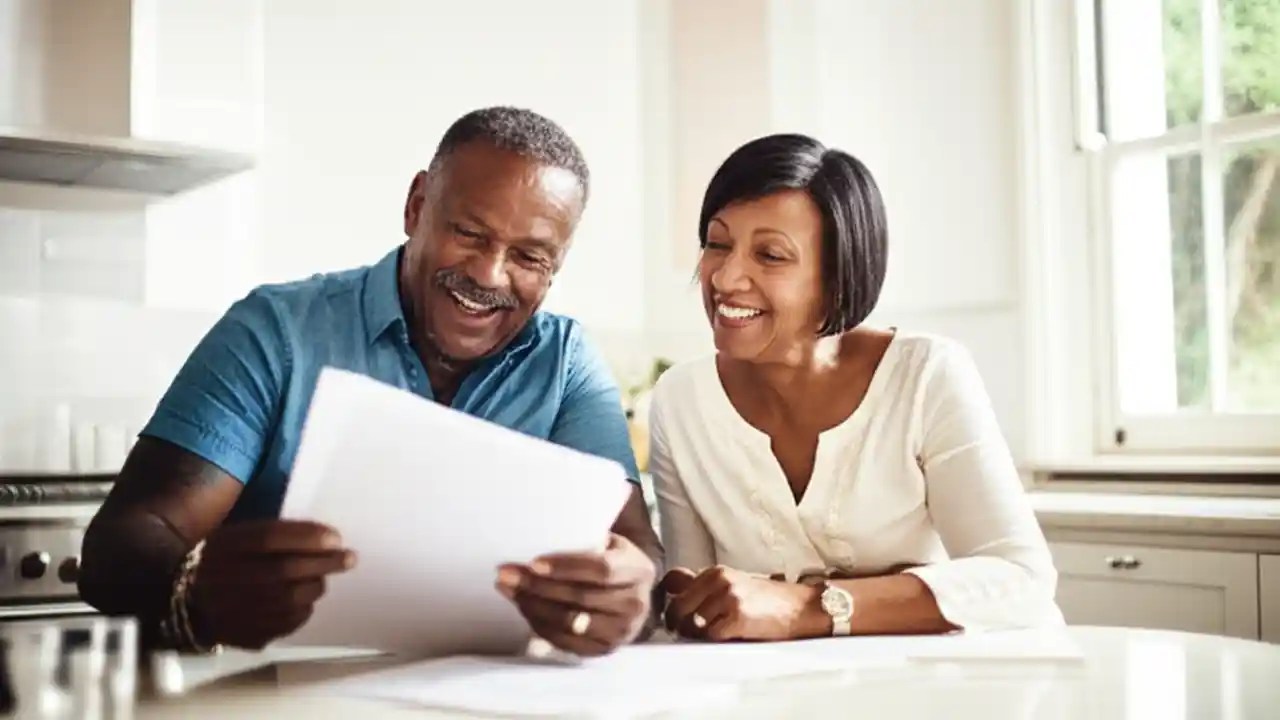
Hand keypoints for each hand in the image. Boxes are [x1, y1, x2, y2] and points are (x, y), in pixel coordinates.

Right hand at [189, 520, 355, 649]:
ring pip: (289, 599)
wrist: (184, 604)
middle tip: (350, 558)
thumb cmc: (224, 562)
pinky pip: (285, 623)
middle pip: (283, 570)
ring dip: (315, 586)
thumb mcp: (236, 536)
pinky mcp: (243, 635)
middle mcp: (224, 578)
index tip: (337, 537)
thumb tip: (327, 538)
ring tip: (321, 578)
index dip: (306, 537)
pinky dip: (302, 610)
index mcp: (222, 547)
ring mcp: (232, 611)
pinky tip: (303, 600)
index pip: (268, 538)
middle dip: (323, 563)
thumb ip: (274, 534)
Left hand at [496, 533, 655, 656]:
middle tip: (507, 574)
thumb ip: (587, 541)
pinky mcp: (604, 650)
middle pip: (581, 597)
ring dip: (533, 606)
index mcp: (638, 570)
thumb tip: (539, 535)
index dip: (566, 567)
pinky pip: (566, 641)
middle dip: (538, 586)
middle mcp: (635, 604)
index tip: (534, 562)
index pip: (601, 569)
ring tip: (509, 589)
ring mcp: (622, 631)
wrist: (634, 596)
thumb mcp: (611, 544)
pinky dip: (540, 625)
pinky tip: (524, 607)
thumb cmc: (614, 562)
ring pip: (570, 622)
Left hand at [659, 566, 818, 641]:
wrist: (799, 607)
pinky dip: (714, 640)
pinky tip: (726, 637)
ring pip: (692, 623)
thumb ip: (704, 587)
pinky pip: (711, 635)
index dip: (667, 602)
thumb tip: (673, 591)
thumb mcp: (733, 584)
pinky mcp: (737, 617)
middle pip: (677, 606)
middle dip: (677, 623)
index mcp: (714, 572)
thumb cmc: (766, 600)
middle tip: (684, 633)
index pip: (672, 582)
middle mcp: (718, 580)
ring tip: (708, 635)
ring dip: (695, 634)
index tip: (672, 616)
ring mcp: (728, 597)